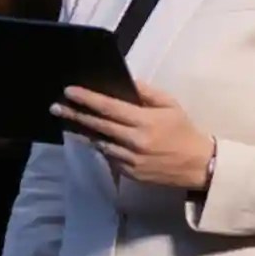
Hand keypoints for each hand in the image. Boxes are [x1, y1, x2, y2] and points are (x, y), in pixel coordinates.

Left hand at [50, 81, 214, 189]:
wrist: (198, 165)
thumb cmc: (183, 130)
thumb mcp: (169, 104)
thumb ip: (146, 92)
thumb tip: (125, 81)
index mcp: (144, 121)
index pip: (108, 107)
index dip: (86, 99)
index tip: (69, 91)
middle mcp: (134, 141)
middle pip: (97, 125)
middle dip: (74, 115)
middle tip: (56, 107)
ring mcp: (130, 160)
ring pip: (99, 143)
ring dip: (83, 132)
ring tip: (67, 121)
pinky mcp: (129, 174)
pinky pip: (109, 157)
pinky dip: (100, 146)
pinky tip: (91, 138)